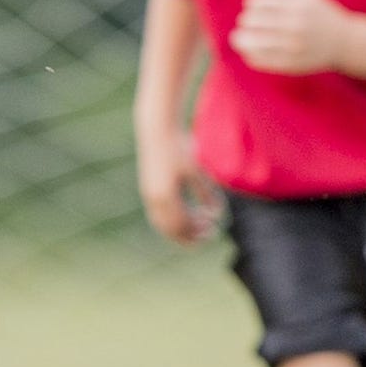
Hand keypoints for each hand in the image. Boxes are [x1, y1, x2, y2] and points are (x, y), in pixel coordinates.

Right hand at [136, 127, 220, 245]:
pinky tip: (187, 215)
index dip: (198, 230)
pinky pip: (158, 215)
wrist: (158, 131)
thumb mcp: (196, 171)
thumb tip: (217, 213)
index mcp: (166, 196)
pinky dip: (172, 220)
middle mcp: (154, 199)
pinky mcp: (148, 190)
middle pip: (171, 229)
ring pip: (163, 224)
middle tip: (209, 233)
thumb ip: (205, 193)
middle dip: (190, 235)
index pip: (183, 224)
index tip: (214, 228)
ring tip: (198, 227)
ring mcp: (148, 196)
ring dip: (180, 230)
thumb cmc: (179, 148)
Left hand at [231, 0, 351, 74]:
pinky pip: (261, 60)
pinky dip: (250, 55)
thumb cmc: (323, 14)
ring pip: (252, 41)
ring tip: (239, 38)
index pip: (258, 2)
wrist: (345, 42)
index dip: (251, 3)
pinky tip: (249, 51)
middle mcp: (295, 25)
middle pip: (252, 20)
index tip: (253, 7)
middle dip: (246, 20)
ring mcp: (293, 46)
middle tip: (248, 22)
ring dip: (241, 39)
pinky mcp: (291, 64)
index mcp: (297, 5)